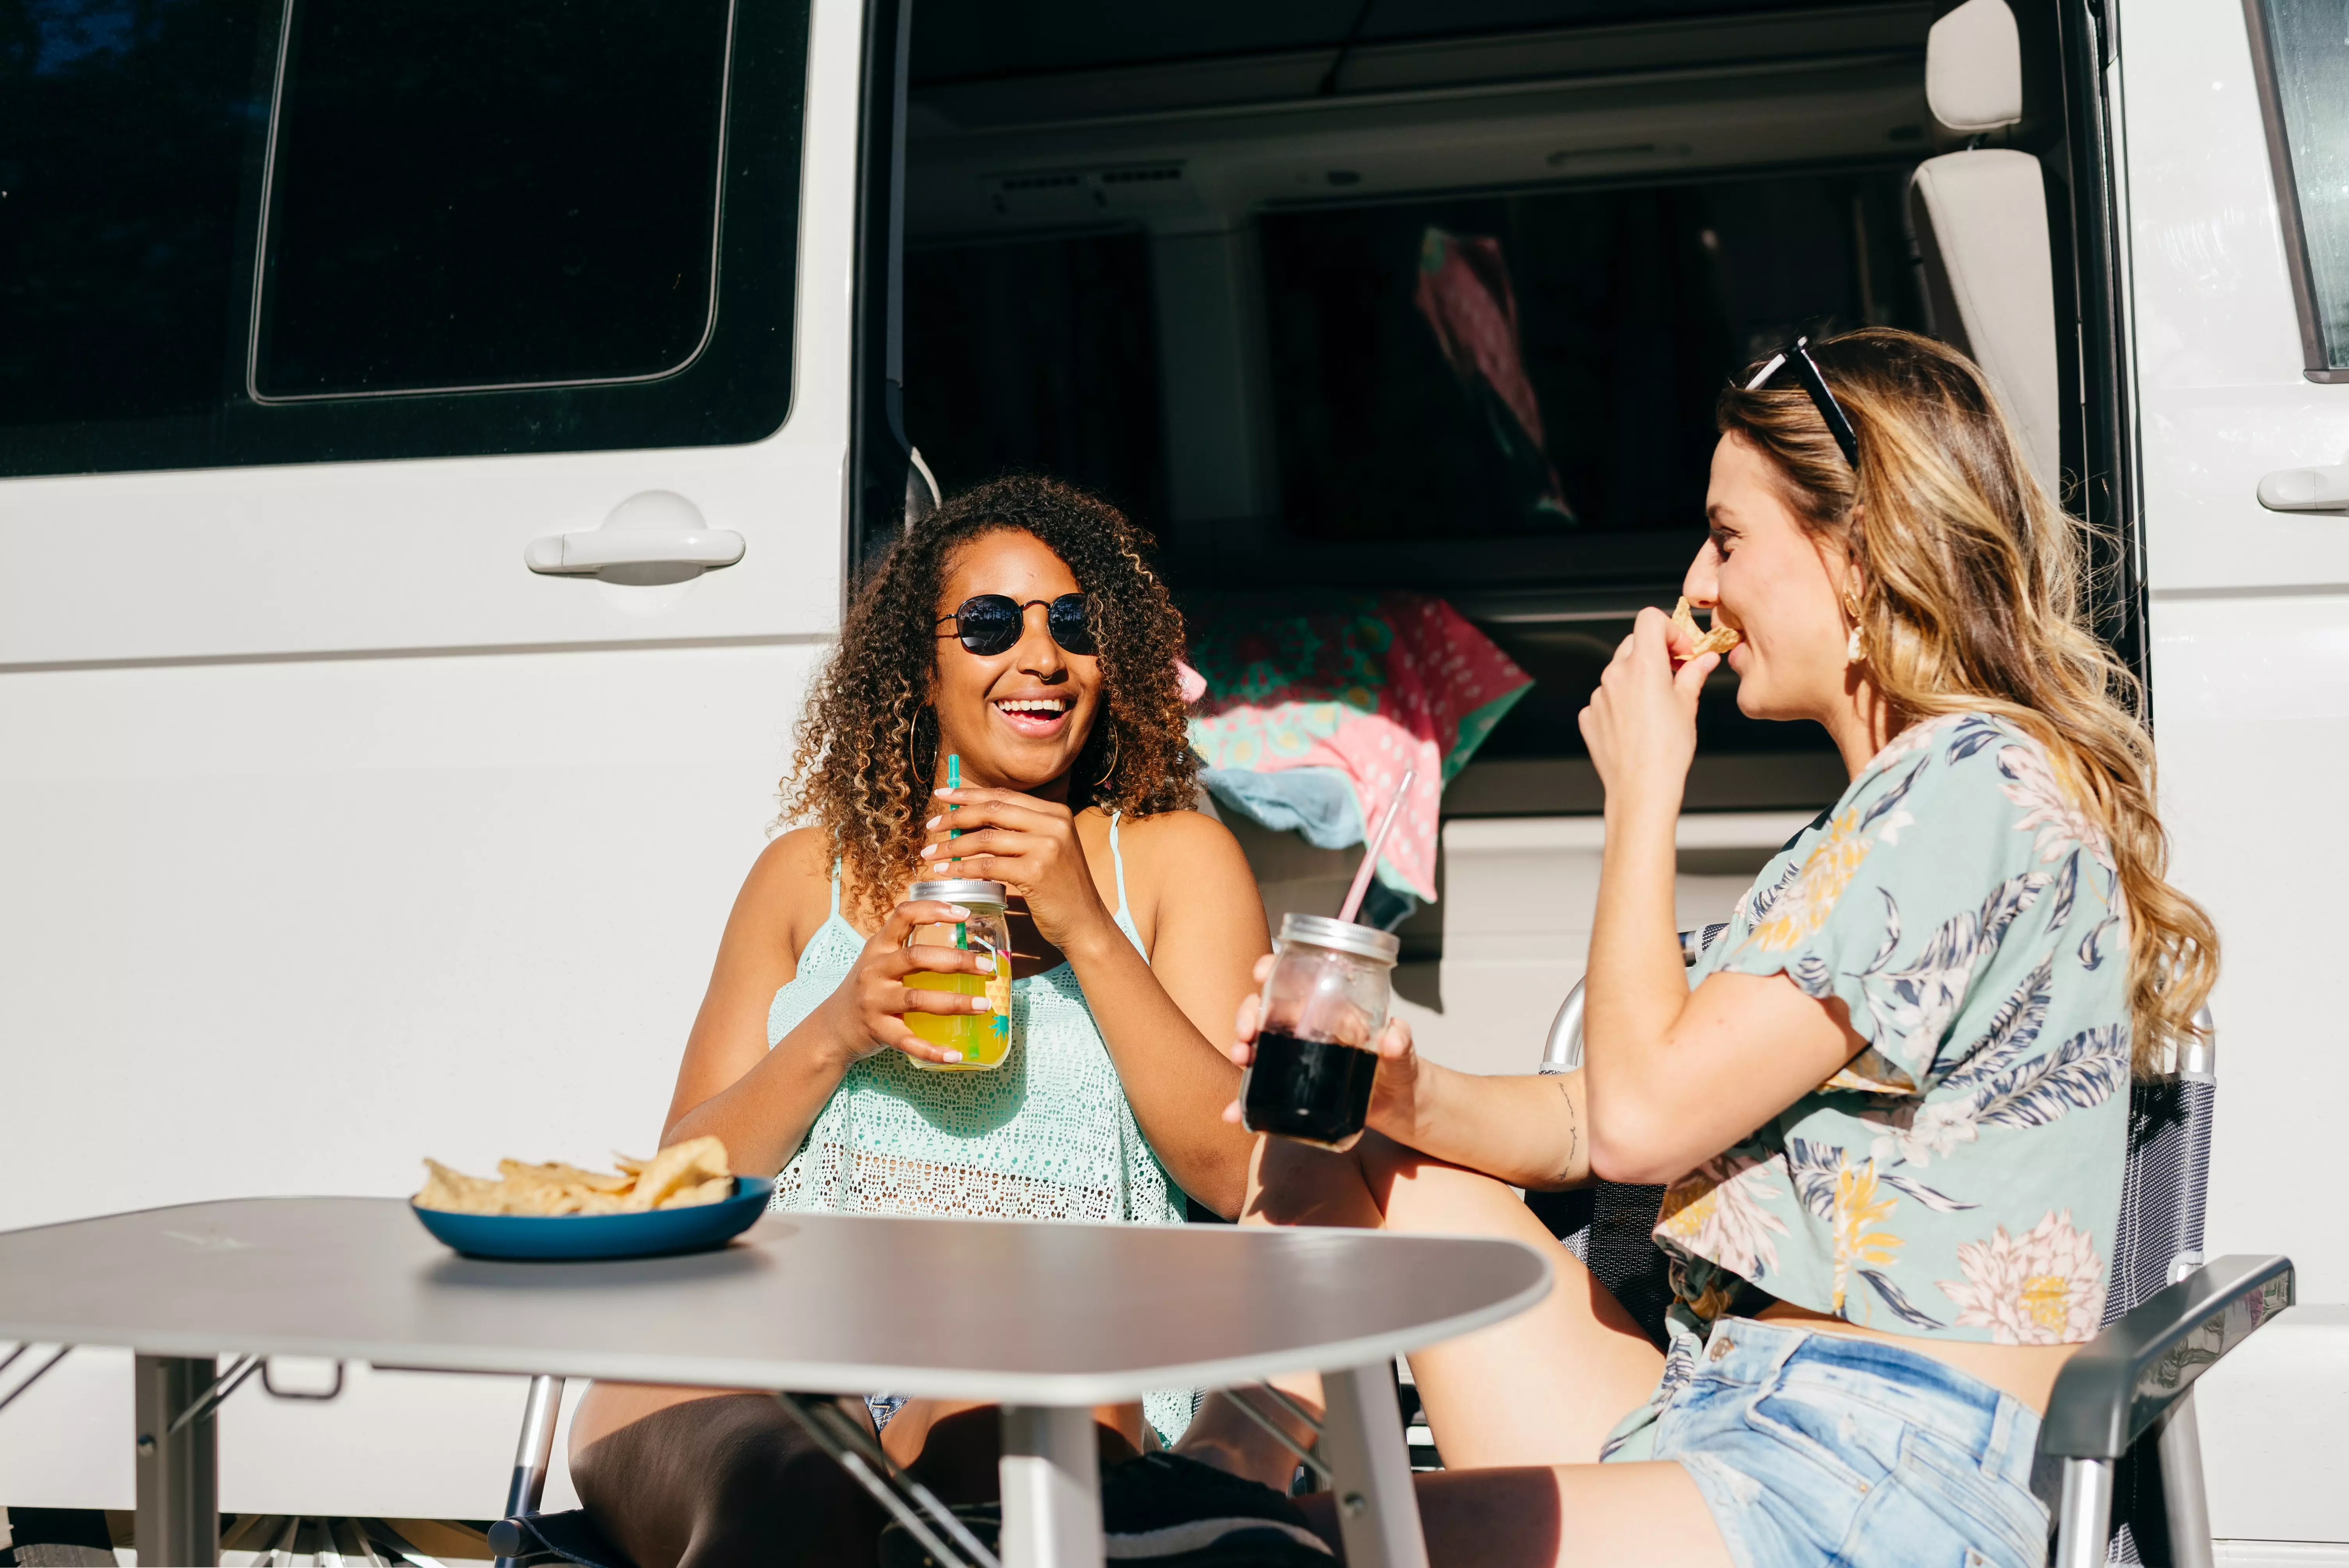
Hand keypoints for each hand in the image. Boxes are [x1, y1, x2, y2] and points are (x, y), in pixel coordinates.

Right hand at [815, 899, 998, 1067]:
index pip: (903, 916)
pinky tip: (956, 1054)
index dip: (933, 910)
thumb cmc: (867, 989)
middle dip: (956, 961)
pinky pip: (908, 1041)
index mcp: (878, 947)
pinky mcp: (877, 1030)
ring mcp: (874, 1001)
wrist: (833, 1027)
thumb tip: (963, 942)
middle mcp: (874, 971)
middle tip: (987, 967)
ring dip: (954, 1002)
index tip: (964, 913)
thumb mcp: (879, 961)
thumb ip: (909, 949)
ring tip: (984, 1005)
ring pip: (917, 999)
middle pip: (917, 957)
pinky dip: (933, 1050)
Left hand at [918, 787, 1112, 950]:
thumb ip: (1018, 831)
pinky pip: (987, 865)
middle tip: (930, 826)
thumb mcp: (1046, 849)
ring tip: (931, 854)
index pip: (1004, 795)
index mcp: (1056, 812)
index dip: (969, 794)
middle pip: (992, 811)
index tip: (942, 795)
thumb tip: (969, 818)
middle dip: (955, 817)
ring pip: (985, 838)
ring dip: (952, 846)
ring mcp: (1047, 846)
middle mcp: (1054, 823)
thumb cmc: (1059, 889)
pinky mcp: (1036, 871)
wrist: (1084, 923)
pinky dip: (962, 868)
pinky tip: (947, 872)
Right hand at [1218, 955, 1427, 1144]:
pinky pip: (1264, 1090)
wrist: (1403, 1107)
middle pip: (1266, 1011)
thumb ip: (1400, 1043)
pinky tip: (1234, 1113)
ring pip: (1258, 1045)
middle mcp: (1307, 1030)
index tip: (1262, 973)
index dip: (1273, 970)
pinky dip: (1244, 1100)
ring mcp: (1298, 1059)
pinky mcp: (1295, 1088)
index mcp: (1330, 1011)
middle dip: (1247, 1015)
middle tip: (1246, 1033)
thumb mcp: (1404, 1055)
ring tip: (1240, 1060)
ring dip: (1241, 1049)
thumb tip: (1393, 1036)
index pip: (1295, 980)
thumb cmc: (1403, 1070)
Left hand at [1578, 606, 1715, 813]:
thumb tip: (1704, 660)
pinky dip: (1621, 702)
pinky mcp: (1589, 716)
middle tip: (1675, 673)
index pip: (1649, 619)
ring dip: (1637, 678)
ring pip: (1618, 671)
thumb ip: (1693, 674)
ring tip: (1657, 705)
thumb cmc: (1667, 752)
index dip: (1669, 629)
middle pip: (1634, 642)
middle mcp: (1615, 676)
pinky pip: (1606, 697)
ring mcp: (1598, 696)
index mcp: (1643, 666)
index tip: (1681, 651)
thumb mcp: (1687, 706)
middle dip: (1656, 652)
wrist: (1642, 789)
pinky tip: (1637, 723)